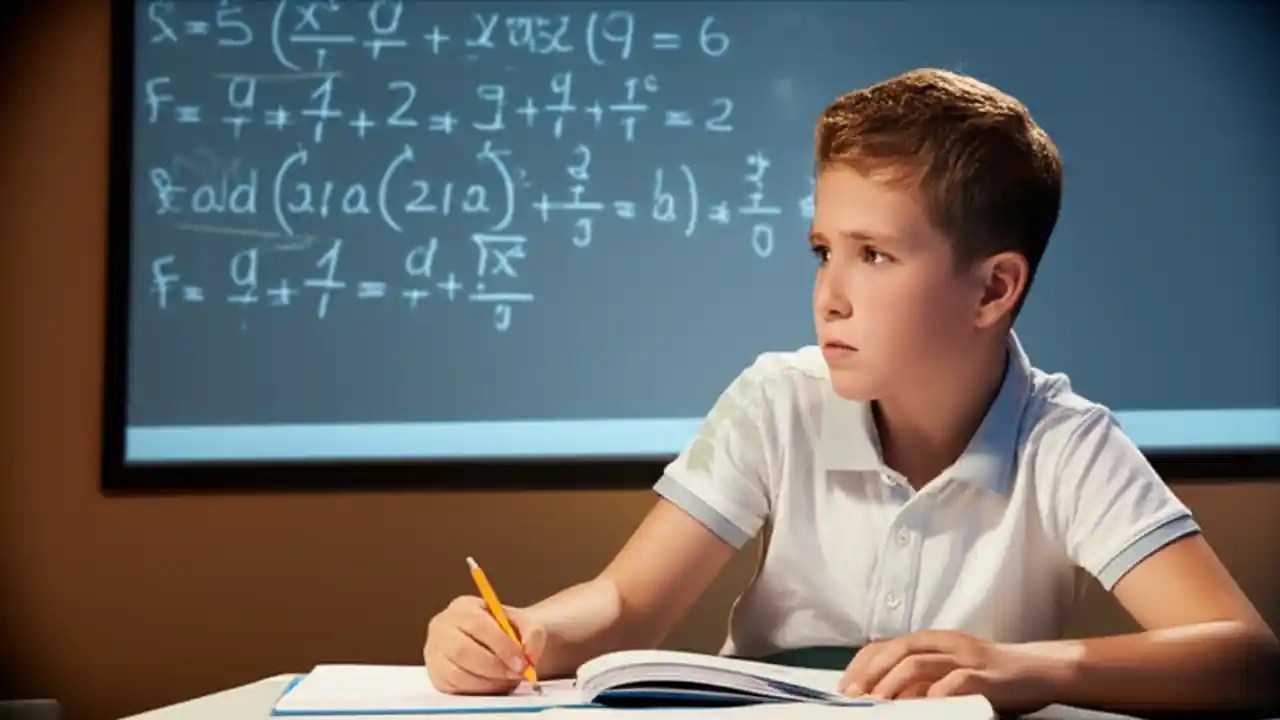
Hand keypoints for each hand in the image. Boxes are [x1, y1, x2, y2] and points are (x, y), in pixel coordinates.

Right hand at [424, 596, 546, 694]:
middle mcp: (442, 627)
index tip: (522, 662)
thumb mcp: (526, 624)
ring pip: (457, 673)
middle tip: (517, 674)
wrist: (499, 644)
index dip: (500, 645)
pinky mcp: (437, 676)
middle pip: (461, 650)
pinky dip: (479, 690)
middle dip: (493, 666)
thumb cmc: (508, 631)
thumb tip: (529, 655)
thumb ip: (533, 634)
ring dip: (488, 681)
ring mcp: (435, 652)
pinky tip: (495, 684)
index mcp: (463, 607)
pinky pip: (456, 688)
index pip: (477, 624)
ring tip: (508, 679)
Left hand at [838, 630, 1061, 712]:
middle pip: (899, 651)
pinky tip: (922, 706)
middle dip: (871, 674)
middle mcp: (946, 644)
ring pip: (919, 663)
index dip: (862, 664)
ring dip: (893, 684)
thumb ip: (921, 674)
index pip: (886, 645)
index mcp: (933, 640)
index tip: (844, 686)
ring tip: (878, 702)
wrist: (1040, 670)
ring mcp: (966, 659)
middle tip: (854, 697)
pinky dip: (935, 693)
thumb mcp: (950, 667)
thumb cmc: (990, 674)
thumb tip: (881, 692)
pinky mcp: (986, 678)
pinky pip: (956, 683)